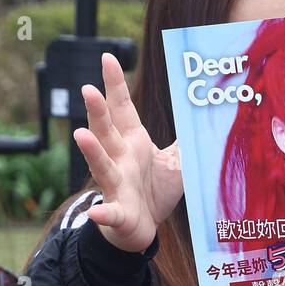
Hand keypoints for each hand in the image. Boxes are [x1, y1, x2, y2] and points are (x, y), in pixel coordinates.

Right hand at [72, 53, 182, 253]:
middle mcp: (120, 159)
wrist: (142, 227)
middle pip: (106, 131)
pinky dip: (103, 213)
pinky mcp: (119, 213)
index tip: (107, 58)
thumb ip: (186, 138)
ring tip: (80, 135)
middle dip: (97, 111)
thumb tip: (204, 114)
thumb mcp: (177, 160)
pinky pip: (110, 213)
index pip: (122, 108)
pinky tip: (96, 212)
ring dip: (91, 151)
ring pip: (102, 166)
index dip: (114, 84)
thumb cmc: (155, 191)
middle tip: (88, 89)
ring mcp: (117, 185)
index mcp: (133, 142)